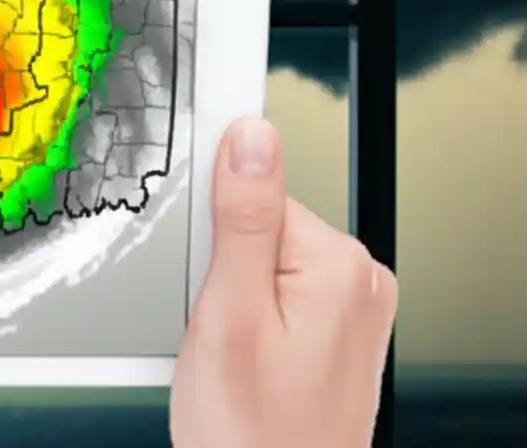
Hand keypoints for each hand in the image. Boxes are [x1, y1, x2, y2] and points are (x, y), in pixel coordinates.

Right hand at [170, 116, 396, 447]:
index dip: (209, 231)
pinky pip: (277, 296)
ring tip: (229, 355)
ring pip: (263, 265)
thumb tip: (252, 137)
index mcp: (337, 265)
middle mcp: (358, 282)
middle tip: (213, 329)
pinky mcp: (336, 335)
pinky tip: (242, 360)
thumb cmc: (251, 432)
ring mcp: (351, 312)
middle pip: (259, 229)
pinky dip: (249, 320)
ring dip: (231, 300)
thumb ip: (242, 219)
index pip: (256, 193)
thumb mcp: (229, 315)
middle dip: (219, 272)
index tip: (195, 263)